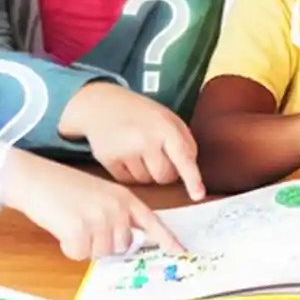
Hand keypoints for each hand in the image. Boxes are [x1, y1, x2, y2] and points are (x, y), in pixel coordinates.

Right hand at [6, 153, 186, 260]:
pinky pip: (79, 254)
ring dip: (84, 245)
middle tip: (82, 223)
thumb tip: (123, 243)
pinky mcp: (80, 230)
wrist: (34, 178)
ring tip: (71, 222)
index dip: (166, 239)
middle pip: (121, 247)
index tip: (181, 252)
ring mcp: (99, 219)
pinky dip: (68, 247)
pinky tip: (61, 228)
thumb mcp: (99, 194)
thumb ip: (116, 214)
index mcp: (124, 198)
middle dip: (102, 243)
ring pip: (100, 254)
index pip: (151, 221)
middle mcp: (116, 209)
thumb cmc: (62, 186)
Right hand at [61, 81, 205, 200]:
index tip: (198, 195)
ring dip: (146, 172)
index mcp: (164, 127)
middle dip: (165, 171)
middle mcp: (145, 139)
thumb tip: (190, 169)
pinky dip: (130, 173)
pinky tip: (126, 155)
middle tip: (157, 155)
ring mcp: (125, 150)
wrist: (101, 104)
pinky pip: (128, 181)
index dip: (192, 178)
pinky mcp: (108, 160)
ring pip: (146, 181)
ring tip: (138, 151)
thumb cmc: (140, 113)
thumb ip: (184, 141)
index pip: (183, 157)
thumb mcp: (167, 117)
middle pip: (164, 176)